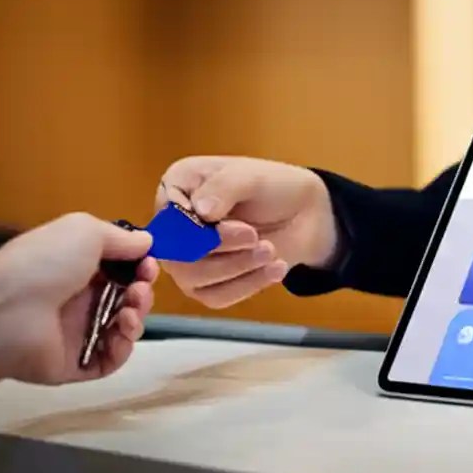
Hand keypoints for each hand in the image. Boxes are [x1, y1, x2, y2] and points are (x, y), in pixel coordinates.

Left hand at [0, 213, 158, 384]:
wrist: (5, 311)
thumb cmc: (46, 262)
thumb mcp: (85, 231)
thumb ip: (120, 238)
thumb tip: (146, 242)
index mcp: (76, 266)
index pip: (118, 269)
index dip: (139, 267)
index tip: (149, 264)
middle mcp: (76, 298)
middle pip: (124, 298)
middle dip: (142, 292)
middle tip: (140, 289)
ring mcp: (75, 333)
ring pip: (121, 329)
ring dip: (136, 318)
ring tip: (129, 312)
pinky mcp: (74, 364)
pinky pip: (109, 360)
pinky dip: (123, 348)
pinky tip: (121, 333)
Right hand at [155, 156, 338, 308]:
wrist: (305, 213)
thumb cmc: (274, 186)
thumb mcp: (253, 176)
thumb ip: (225, 186)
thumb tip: (201, 211)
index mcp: (177, 187)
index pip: (167, 217)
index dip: (197, 230)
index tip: (241, 227)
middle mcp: (175, 224)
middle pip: (176, 254)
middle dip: (221, 249)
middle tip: (256, 238)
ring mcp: (188, 257)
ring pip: (193, 279)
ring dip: (237, 267)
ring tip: (271, 251)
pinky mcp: (208, 284)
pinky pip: (215, 296)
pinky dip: (247, 285)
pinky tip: (274, 269)